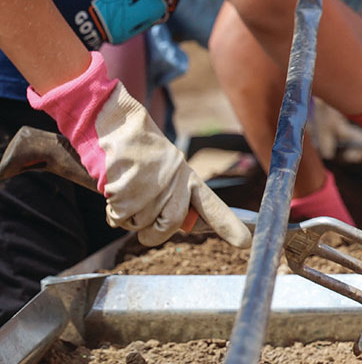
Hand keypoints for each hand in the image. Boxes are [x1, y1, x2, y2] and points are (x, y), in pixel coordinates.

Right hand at [27, 52, 250, 247]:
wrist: (117, 124)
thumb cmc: (141, 152)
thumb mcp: (167, 170)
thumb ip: (177, 198)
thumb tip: (186, 227)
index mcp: (187, 177)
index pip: (211, 205)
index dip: (227, 225)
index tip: (244, 242)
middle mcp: (175, 181)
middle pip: (169, 226)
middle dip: (152, 234)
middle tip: (142, 224)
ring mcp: (153, 185)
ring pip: (140, 225)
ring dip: (128, 217)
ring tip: (126, 191)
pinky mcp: (129, 189)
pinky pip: (119, 219)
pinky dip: (112, 212)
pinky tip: (114, 190)